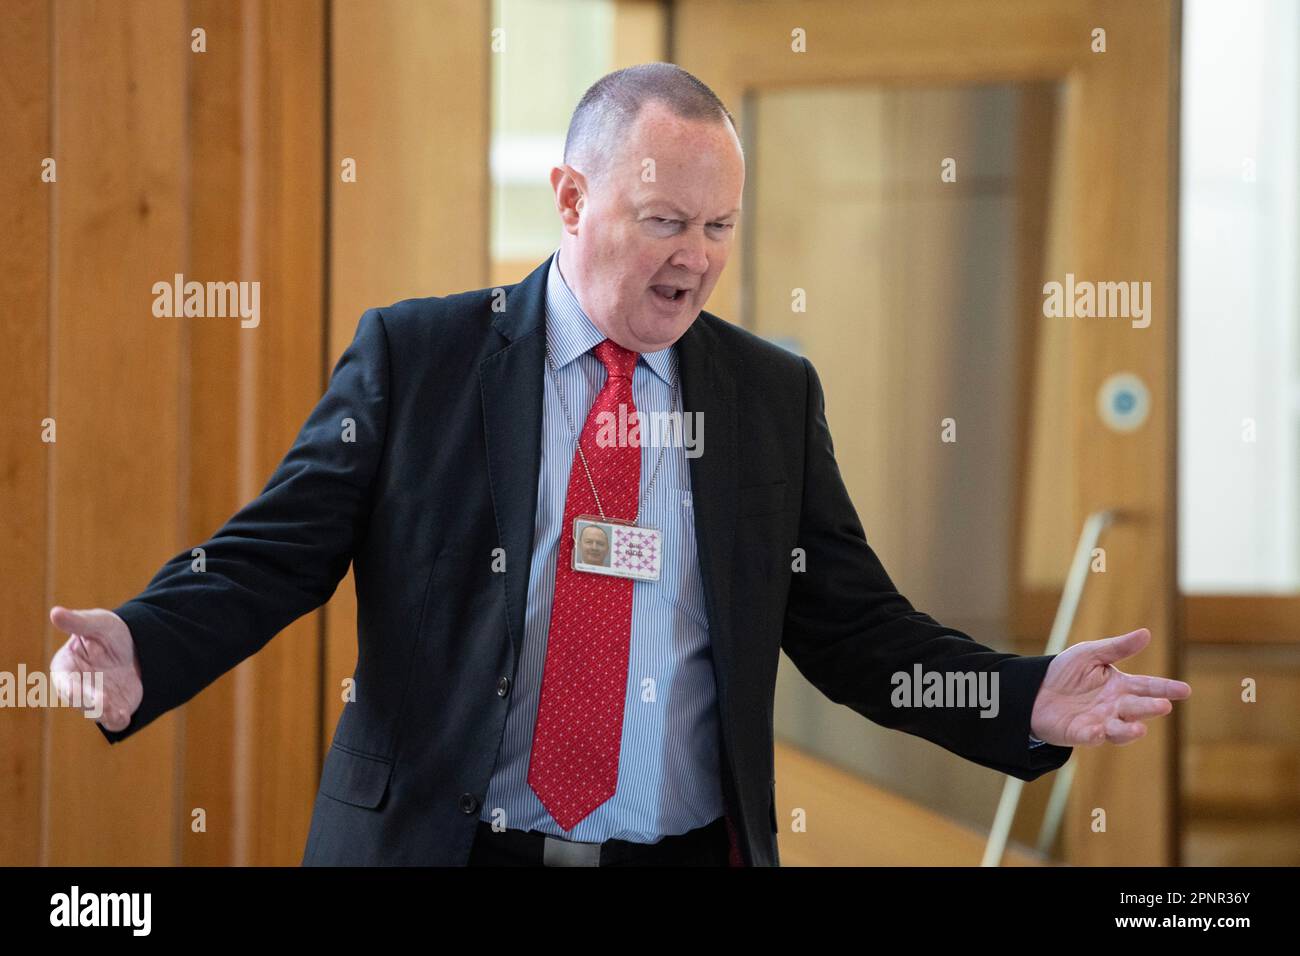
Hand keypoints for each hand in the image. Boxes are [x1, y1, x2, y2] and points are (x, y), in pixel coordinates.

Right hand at [49, 606, 141, 731]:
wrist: (139, 644)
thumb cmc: (110, 631)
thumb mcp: (98, 622)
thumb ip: (78, 622)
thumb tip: (55, 612)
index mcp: (66, 667)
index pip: (63, 681)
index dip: (70, 688)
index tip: (75, 692)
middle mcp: (77, 687)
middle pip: (79, 701)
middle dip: (90, 702)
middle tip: (103, 702)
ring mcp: (95, 699)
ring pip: (96, 713)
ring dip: (105, 714)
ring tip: (117, 712)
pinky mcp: (114, 708)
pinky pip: (113, 721)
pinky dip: (117, 721)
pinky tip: (125, 717)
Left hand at [1030, 628, 1189, 745]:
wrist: (1033, 689)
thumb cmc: (1065, 672)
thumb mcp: (1090, 654)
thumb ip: (1117, 648)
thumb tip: (1146, 633)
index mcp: (1120, 686)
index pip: (1147, 687)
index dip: (1165, 688)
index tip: (1184, 690)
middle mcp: (1114, 707)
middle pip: (1137, 708)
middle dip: (1149, 708)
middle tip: (1163, 706)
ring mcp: (1099, 722)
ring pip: (1120, 730)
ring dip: (1129, 731)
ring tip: (1139, 729)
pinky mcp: (1079, 733)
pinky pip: (1090, 737)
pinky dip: (1096, 736)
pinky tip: (1100, 731)